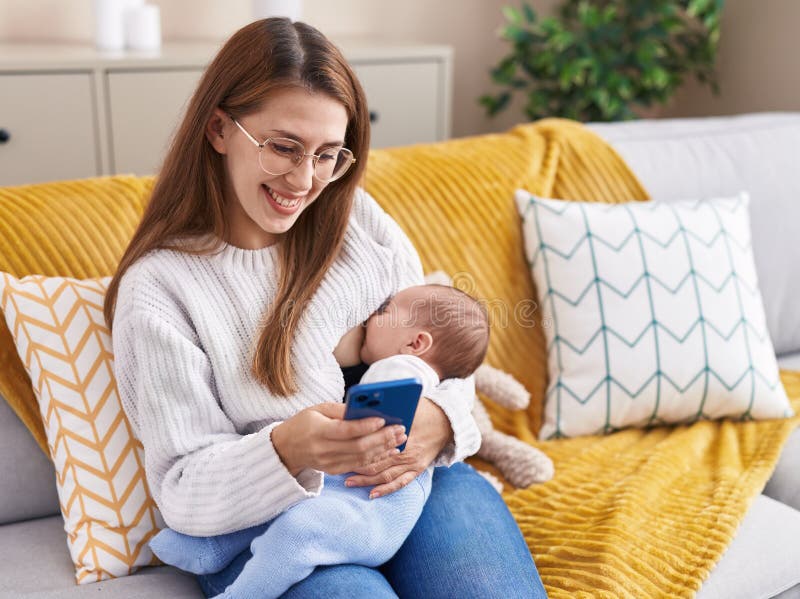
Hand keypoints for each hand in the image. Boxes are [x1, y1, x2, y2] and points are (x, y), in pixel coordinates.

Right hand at [271, 403, 406, 475]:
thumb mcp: (317, 409)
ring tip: (400, 439)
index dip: (365, 426)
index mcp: (317, 431)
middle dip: (382, 438)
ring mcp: (329, 463)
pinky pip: (359, 465)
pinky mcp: (334, 470)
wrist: (286, 448)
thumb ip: (340, 409)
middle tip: (399, 429)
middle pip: (358, 446)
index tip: (383, 419)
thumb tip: (366, 407)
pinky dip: (376, 458)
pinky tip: (389, 450)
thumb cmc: (304, 423)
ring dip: (384, 449)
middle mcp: (323, 450)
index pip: (345, 430)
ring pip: (362, 458)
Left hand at [344, 397, 450, 498]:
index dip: (360, 451)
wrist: (447, 422)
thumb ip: (389, 410)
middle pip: (379, 463)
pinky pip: (400, 483)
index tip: (344, 452)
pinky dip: (386, 490)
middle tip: (341, 471)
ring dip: (367, 481)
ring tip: (350, 483)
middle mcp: (409, 453)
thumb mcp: (408, 406)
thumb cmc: (424, 411)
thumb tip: (365, 410)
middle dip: (359, 468)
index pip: (378, 447)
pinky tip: (372, 494)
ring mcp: (413, 463)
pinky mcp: (417, 470)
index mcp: (404, 436)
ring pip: (386, 476)